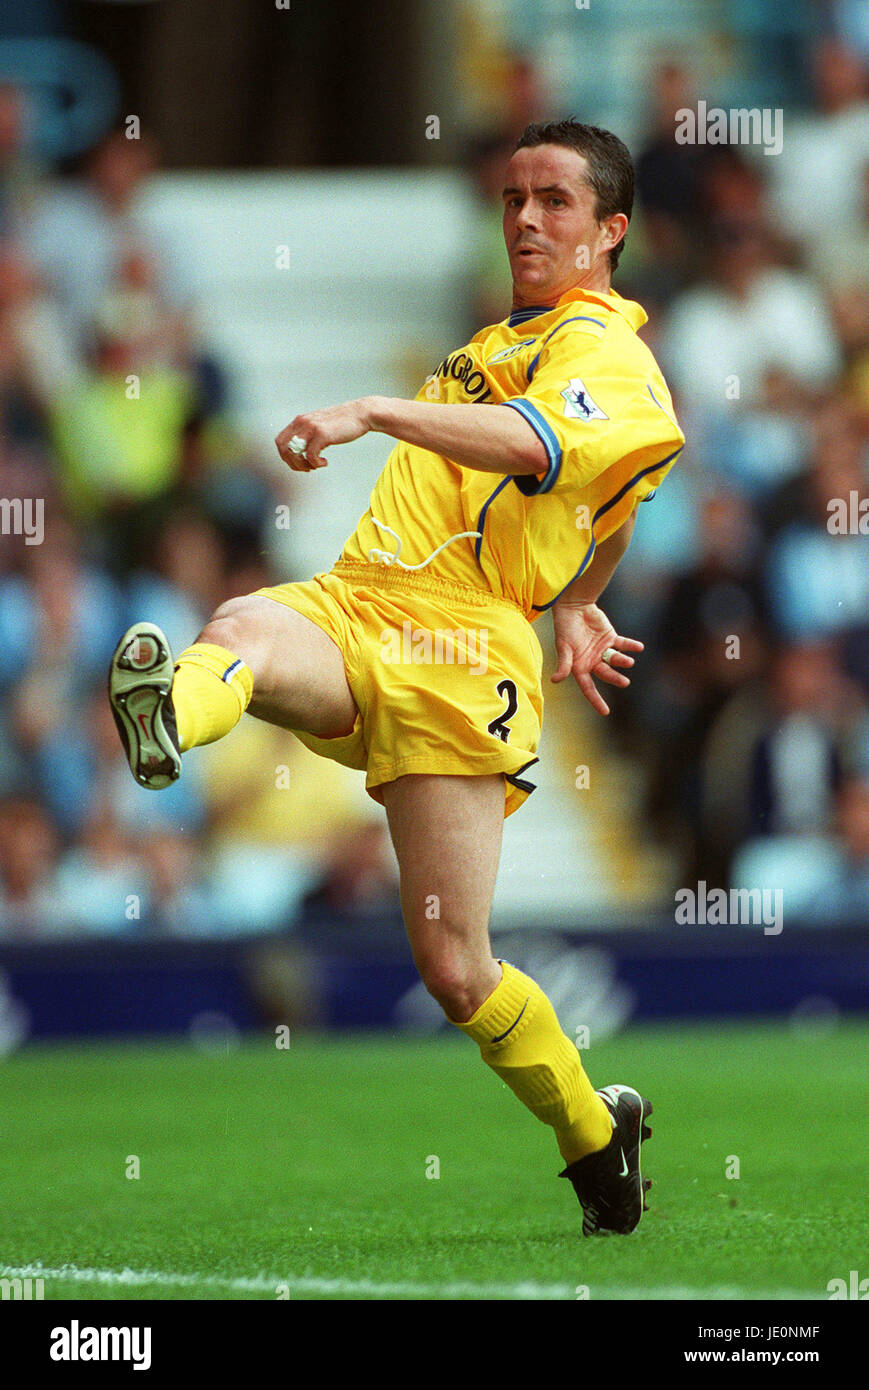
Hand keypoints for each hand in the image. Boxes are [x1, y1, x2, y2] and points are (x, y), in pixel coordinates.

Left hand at [275, 398, 372, 470]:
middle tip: (305, 468)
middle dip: (292, 463)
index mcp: (300, 421)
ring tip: (315, 466)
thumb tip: (299, 452)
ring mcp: (311, 427)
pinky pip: (310, 456)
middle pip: (283, 448)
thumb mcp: (319, 426)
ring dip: (303, 465)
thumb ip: (308, 435)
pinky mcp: (322, 434)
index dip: (286, 456)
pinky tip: (325, 462)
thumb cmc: (342, 422)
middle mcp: (302, 422)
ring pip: (294, 453)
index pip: (280, 441)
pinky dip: (316, 464)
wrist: (359, 414)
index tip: (297, 462)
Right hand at [550, 600, 642, 715]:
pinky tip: (639, 648)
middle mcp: (592, 660)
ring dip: (623, 661)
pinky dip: (631, 646)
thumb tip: (555, 680)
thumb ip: (564, 664)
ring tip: (628, 662)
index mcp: (580, 666)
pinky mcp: (610, 637)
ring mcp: (602, 649)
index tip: (605, 712)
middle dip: (615, 678)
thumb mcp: (563, 647)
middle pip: (606, 674)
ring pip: (615, 660)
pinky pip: (623, 644)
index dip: (596, 700)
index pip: (588, 687)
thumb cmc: (565, 627)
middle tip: (625, 682)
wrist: (573, 606)